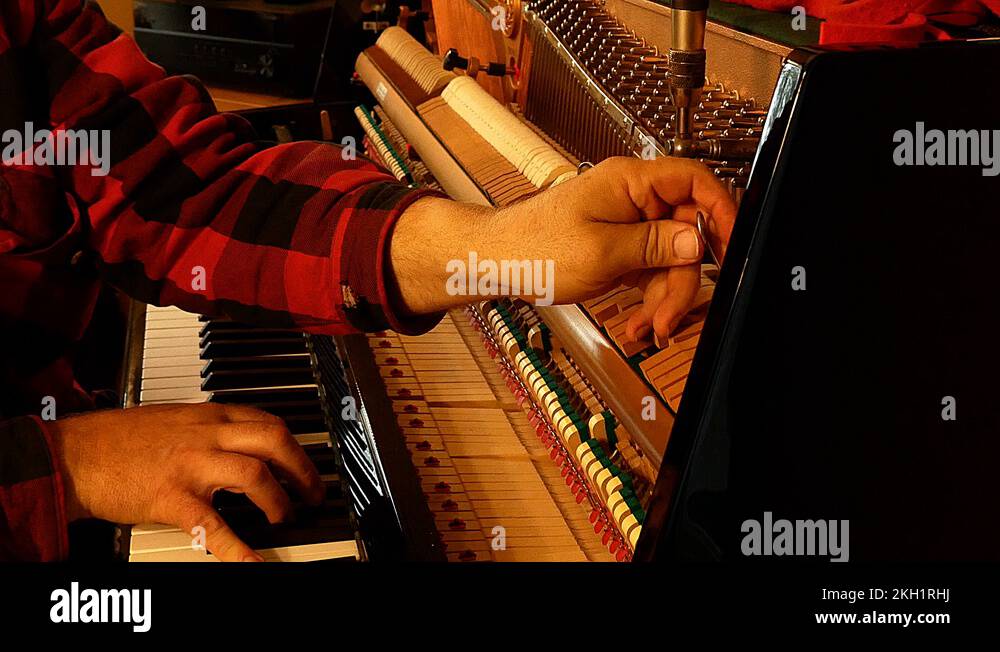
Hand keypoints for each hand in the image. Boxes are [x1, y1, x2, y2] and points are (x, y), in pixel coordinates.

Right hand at [48, 403, 323, 561]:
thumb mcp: (172, 419)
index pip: (267, 421)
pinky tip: (256, 561)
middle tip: (313, 491)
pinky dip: (240, 548)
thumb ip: (207, 428)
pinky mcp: (173, 498)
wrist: (73, 455)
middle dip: (302, 467)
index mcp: (207, 415)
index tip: (304, 460)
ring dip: (279, 499)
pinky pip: (215, 525)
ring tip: (285, 517)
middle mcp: (206, 435)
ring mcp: (192, 465)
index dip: (294, 443)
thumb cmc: (117, 439)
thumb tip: (238, 441)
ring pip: (255, 474)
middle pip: (275, 440)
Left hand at [389, 156, 736, 340]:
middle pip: (685, 232)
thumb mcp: (601, 251)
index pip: (694, 181)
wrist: (495, 261)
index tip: (732, 244)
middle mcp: (632, 199)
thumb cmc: (534, 248)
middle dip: (682, 279)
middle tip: (669, 316)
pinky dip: (649, 298)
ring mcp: (626, 225)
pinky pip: (650, 271)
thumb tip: (698, 239)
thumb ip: (654, 244)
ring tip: (647, 328)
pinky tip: (640, 323)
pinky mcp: (619, 249)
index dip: (720, 210)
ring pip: (670, 259)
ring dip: (665, 298)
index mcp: (630, 183)